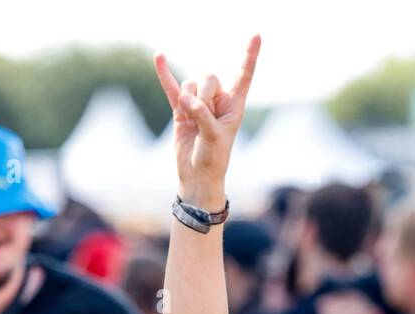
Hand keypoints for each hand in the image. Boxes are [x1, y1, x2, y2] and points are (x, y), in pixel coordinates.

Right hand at [153, 35, 260, 207]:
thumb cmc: (213, 159)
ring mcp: (198, 104)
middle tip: (201, 113)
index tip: (256, 36)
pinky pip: (172, 87)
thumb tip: (184, 97)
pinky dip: (165, 74)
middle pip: (208, 78)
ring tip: (192, 122)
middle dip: (202, 93)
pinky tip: (159, 57)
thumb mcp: (214, 137)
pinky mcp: (181, 110)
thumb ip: (202, 114)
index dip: (249, 56)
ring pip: (190, 86)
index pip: (243, 75)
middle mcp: (218, 101)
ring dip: (188, 102)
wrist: (197, 176)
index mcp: (234, 105)